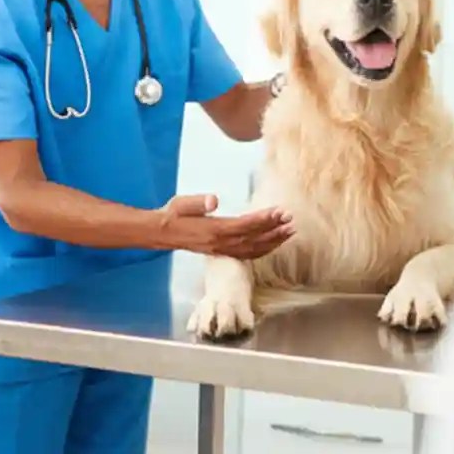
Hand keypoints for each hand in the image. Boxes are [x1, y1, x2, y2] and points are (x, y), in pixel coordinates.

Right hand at [158, 194, 293, 259]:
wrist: (162, 232)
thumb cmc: (174, 215)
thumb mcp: (181, 204)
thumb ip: (198, 202)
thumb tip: (214, 199)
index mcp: (214, 230)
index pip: (245, 225)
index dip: (264, 220)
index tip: (280, 212)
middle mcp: (221, 243)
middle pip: (254, 239)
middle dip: (275, 230)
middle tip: (291, 221)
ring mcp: (222, 250)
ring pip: (253, 249)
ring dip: (273, 241)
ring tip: (290, 232)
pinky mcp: (222, 252)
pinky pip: (247, 254)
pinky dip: (263, 250)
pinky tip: (274, 244)